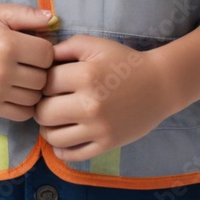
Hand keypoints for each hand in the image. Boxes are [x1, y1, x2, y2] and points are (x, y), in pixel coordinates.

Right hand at [0, 4, 54, 120]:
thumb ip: (27, 14)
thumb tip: (54, 19)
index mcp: (8, 44)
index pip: (47, 54)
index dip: (44, 50)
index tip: (34, 48)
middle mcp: (3, 69)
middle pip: (43, 78)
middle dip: (40, 70)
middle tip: (29, 64)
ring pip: (35, 97)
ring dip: (33, 88)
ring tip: (22, 77)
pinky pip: (23, 114)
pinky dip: (25, 105)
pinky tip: (17, 92)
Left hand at [34, 34, 169, 161]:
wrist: (158, 85)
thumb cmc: (124, 62)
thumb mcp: (95, 45)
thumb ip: (65, 47)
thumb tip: (40, 60)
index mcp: (86, 76)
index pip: (45, 84)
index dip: (44, 81)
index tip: (52, 81)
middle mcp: (90, 105)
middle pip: (44, 113)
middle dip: (42, 105)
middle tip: (49, 101)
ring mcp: (98, 128)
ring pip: (53, 137)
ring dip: (48, 128)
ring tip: (56, 118)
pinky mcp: (106, 144)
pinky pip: (73, 155)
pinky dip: (61, 149)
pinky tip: (64, 136)